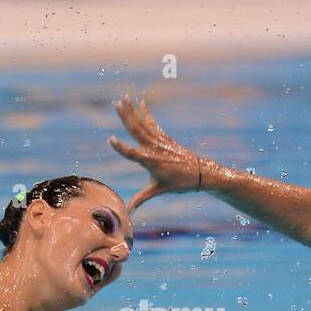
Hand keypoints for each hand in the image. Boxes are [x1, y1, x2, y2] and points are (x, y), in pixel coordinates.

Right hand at [108, 94, 204, 210]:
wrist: (199, 173)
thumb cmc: (178, 183)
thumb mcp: (158, 191)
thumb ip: (141, 199)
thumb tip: (129, 213)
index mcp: (150, 161)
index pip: (132, 154)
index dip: (121, 148)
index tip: (110, 139)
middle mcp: (154, 148)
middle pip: (136, 130)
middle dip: (125, 116)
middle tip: (115, 103)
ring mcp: (159, 141)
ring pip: (143, 123)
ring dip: (132, 110)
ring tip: (124, 97)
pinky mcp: (164, 138)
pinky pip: (153, 123)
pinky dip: (146, 113)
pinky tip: (141, 103)